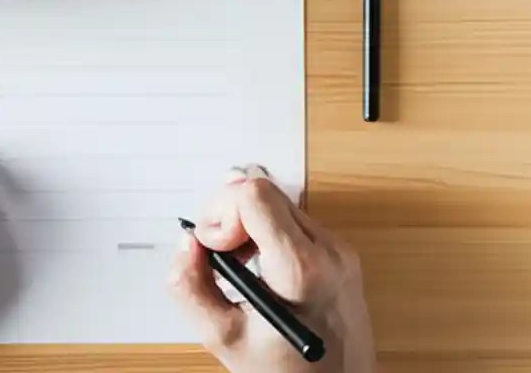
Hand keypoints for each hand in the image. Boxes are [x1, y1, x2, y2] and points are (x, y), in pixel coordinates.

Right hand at [169, 166, 375, 372]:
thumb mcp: (224, 338)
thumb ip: (191, 287)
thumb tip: (188, 243)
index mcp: (301, 270)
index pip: (255, 196)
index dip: (222, 212)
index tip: (212, 246)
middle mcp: (329, 251)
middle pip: (265, 192)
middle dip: (229, 216)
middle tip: (217, 255)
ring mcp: (340, 250)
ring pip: (279, 203)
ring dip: (247, 226)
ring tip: (238, 267)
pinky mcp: (341, 254)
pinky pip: (294, 222)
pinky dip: (267, 235)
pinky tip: (260, 270)